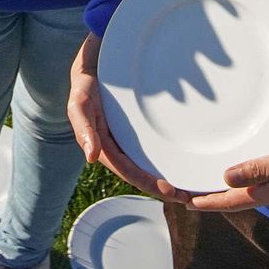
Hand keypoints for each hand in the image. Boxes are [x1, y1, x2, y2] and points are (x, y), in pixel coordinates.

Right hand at [67, 31, 192, 204]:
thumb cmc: (84, 89)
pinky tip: (177, 165)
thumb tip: (91, 157)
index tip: (170, 192)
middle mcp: (115, 150)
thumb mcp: (80, 105)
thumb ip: (85, 130)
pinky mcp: (130, 134)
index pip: (128, 172)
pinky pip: (147, 153)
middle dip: (161, 189)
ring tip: (188, 190)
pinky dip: (162, 163)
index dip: (148, 184)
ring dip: (164, 180)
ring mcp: (123, 143)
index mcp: (102, 149)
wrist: (90, 71)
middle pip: (140, 175)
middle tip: (188, 197)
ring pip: (145, 167)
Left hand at [187, 139, 268, 212]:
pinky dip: (241, 186)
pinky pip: (258, 190)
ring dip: (222, 192)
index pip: (228, 200)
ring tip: (200, 184)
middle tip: (180, 191)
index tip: (179, 200)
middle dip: (207, 197)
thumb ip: (260, 169)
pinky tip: (236, 178)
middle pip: (232, 200)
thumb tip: (225, 178)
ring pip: (244, 195)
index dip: (203, 201)